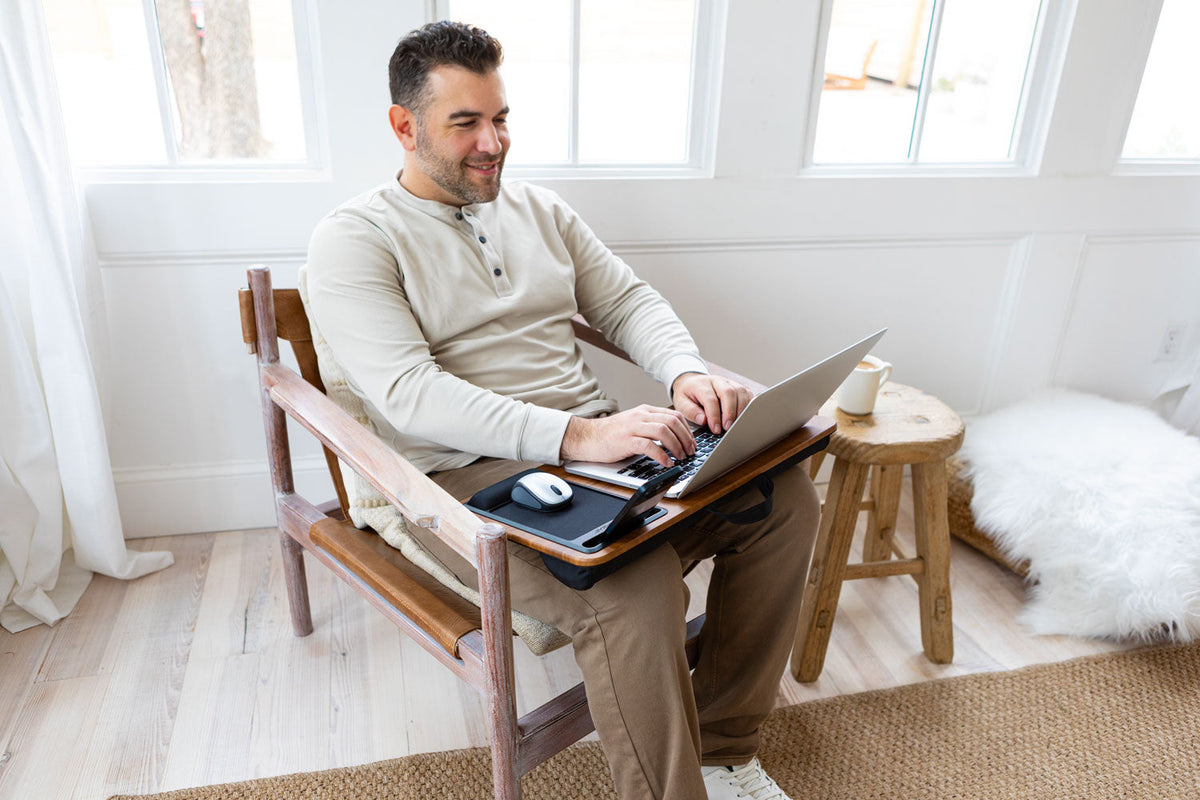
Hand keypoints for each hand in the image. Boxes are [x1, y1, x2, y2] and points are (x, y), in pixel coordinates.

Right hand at [560, 405, 695, 467]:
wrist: (586, 437)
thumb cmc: (610, 435)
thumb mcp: (634, 424)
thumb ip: (651, 426)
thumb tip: (673, 438)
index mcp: (645, 411)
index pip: (674, 415)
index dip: (687, 430)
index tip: (692, 442)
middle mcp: (641, 416)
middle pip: (672, 422)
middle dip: (686, 438)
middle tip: (690, 452)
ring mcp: (633, 427)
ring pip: (664, 431)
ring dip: (677, 446)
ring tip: (681, 458)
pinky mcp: (626, 440)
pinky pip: (649, 446)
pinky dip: (662, 455)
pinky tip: (667, 463)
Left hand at [671, 373, 752, 434]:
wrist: (692, 382)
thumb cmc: (688, 395)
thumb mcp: (681, 403)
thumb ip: (690, 411)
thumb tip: (703, 420)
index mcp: (701, 385)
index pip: (710, 399)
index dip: (714, 415)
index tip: (716, 429)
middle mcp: (717, 381)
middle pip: (728, 393)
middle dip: (730, 412)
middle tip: (728, 428)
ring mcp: (730, 382)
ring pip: (741, 392)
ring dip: (741, 410)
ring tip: (737, 425)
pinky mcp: (738, 387)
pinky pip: (748, 394)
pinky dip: (749, 406)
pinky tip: (746, 418)